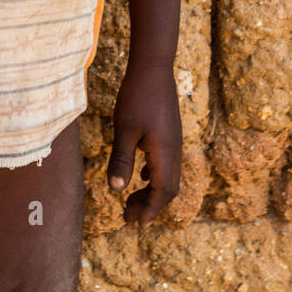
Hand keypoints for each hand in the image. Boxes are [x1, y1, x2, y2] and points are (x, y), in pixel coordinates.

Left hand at [107, 63, 181, 226]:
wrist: (153, 67)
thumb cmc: (136, 97)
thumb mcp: (124, 129)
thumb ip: (121, 160)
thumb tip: (116, 191)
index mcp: (164, 153)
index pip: (161, 192)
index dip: (149, 210)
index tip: (135, 224)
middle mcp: (174, 150)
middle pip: (168, 189)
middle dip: (150, 206)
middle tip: (128, 217)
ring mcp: (174, 141)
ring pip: (169, 176)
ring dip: (152, 192)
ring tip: (132, 201)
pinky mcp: (169, 133)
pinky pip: (166, 163)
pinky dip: (154, 176)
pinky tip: (140, 175)